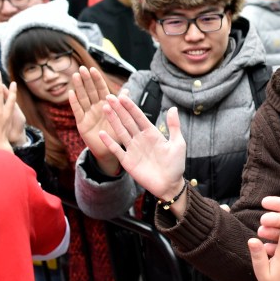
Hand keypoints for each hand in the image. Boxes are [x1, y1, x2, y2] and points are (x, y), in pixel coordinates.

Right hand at [68, 67, 120, 175]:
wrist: (110, 151)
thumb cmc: (117, 134)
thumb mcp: (122, 118)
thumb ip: (122, 104)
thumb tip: (127, 89)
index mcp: (106, 105)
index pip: (101, 89)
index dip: (97, 80)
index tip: (93, 69)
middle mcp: (96, 108)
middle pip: (90, 91)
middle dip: (86, 80)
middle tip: (82, 68)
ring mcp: (88, 115)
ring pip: (83, 98)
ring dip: (79, 87)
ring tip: (75, 76)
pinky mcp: (81, 124)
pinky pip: (77, 111)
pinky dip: (74, 102)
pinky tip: (70, 93)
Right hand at [97, 94, 187, 210]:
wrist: (170, 185)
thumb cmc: (176, 165)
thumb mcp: (178, 144)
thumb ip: (174, 127)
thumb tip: (172, 108)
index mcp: (152, 133)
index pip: (139, 117)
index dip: (131, 106)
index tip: (123, 95)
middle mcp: (140, 139)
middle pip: (127, 121)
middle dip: (119, 109)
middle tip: (108, 97)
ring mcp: (133, 149)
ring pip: (120, 132)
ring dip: (113, 121)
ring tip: (104, 108)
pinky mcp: (127, 161)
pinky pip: (116, 150)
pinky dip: (109, 142)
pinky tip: (101, 132)